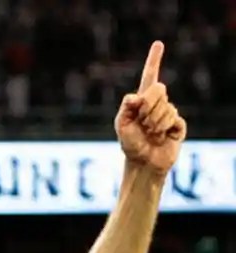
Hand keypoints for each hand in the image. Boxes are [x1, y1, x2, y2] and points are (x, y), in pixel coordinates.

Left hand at [116, 41, 186, 175]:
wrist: (142, 162)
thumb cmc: (129, 144)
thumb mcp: (121, 124)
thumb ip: (126, 107)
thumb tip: (137, 97)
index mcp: (142, 100)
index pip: (149, 76)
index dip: (154, 60)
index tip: (158, 43)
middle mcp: (157, 103)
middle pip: (158, 88)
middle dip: (148, 104)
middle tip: (142, 121)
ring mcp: (169, 112)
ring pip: (165, 106)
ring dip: (154, 122)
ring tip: (150, 133)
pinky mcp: (178, 124)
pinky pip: (173, 118)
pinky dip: (163, 129)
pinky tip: (161, 136)